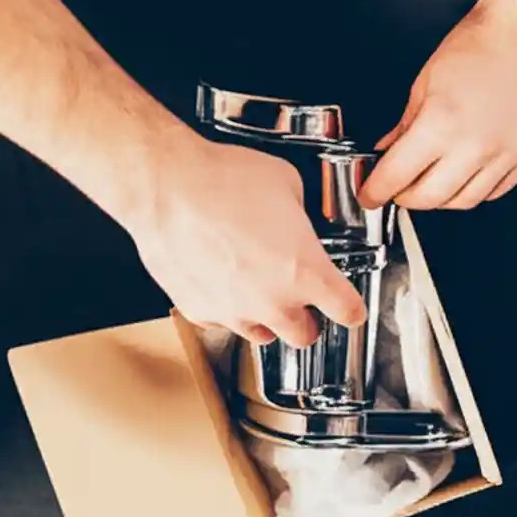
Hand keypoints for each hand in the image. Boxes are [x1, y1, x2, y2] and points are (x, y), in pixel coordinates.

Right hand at [123, 136, 366, 346]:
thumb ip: (301, 215)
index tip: (349, 306)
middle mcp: (273, 301)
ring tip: (257, 286)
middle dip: (307, 319)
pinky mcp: (199, 311)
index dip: (351, 308)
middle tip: (300, 297)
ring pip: (263, 336)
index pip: (348, 312)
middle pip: (305, 336)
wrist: (165, 184)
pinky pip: (224, 322)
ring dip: (267, 318)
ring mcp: (234, 312)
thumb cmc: (222, 180)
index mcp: (306, 271)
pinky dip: (227, 309)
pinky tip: (222, 280)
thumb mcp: (286, 184)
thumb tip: (296, 219)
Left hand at [359, 10, 516, 209]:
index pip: (397, 176)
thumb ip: (404, 126)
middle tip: (398, 188)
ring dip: (440, 198)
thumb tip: (388, 151)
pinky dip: (472, 191)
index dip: (376, 191)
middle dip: (405, 198)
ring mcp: (504, 154)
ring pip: (463, 201)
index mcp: (441, 123)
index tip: (370, 195)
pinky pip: (493, 193)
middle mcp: (474, 145)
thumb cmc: (476, 49)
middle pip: (429, 198)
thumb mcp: (424, 84)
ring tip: (430, 181)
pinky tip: (462, 176)